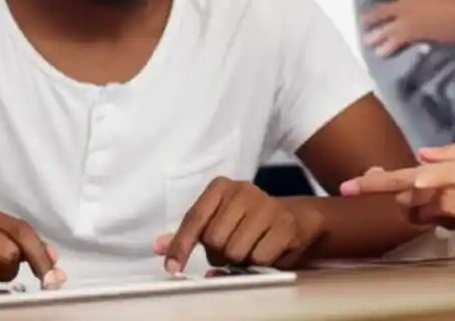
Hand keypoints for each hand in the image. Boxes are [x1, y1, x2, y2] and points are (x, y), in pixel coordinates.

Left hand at [154, 178, 325, 273]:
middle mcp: (242, 190)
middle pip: (214, 240)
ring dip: (240, 260)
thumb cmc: (249, 221)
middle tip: (232, 248)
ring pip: (235, 251)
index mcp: (220, 187)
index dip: (181, 246)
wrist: (296, 218)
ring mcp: (265, 205)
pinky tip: (266, 249)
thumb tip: (158, 247)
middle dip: (220, 253)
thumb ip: (188, 234)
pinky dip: (259, 262)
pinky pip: (259, 258)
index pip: (194, 219)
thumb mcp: (218, 220)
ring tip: (249, 247)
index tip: (171, 268)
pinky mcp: (284, 224)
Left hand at [339, 143, 454, 239]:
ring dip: (436, 208)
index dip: (369, 185)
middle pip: (408, 207)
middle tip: (427, 187)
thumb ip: (445, 155)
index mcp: (438, 176)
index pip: (395, 182)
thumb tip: (422, 156)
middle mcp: (442, 201)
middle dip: (410, 199)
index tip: (346, 188)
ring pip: (432, 218)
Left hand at [362, 0, 454, 56]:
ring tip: (367, 41)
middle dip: (371, 17)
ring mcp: (407, 21)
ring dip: (375, 36)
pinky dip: (388, 48)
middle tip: (363, 22)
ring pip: (384, 29)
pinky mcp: (413, 35)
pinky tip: (381, 54)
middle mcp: (404, 4)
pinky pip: (395, 43)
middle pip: (381, 11)